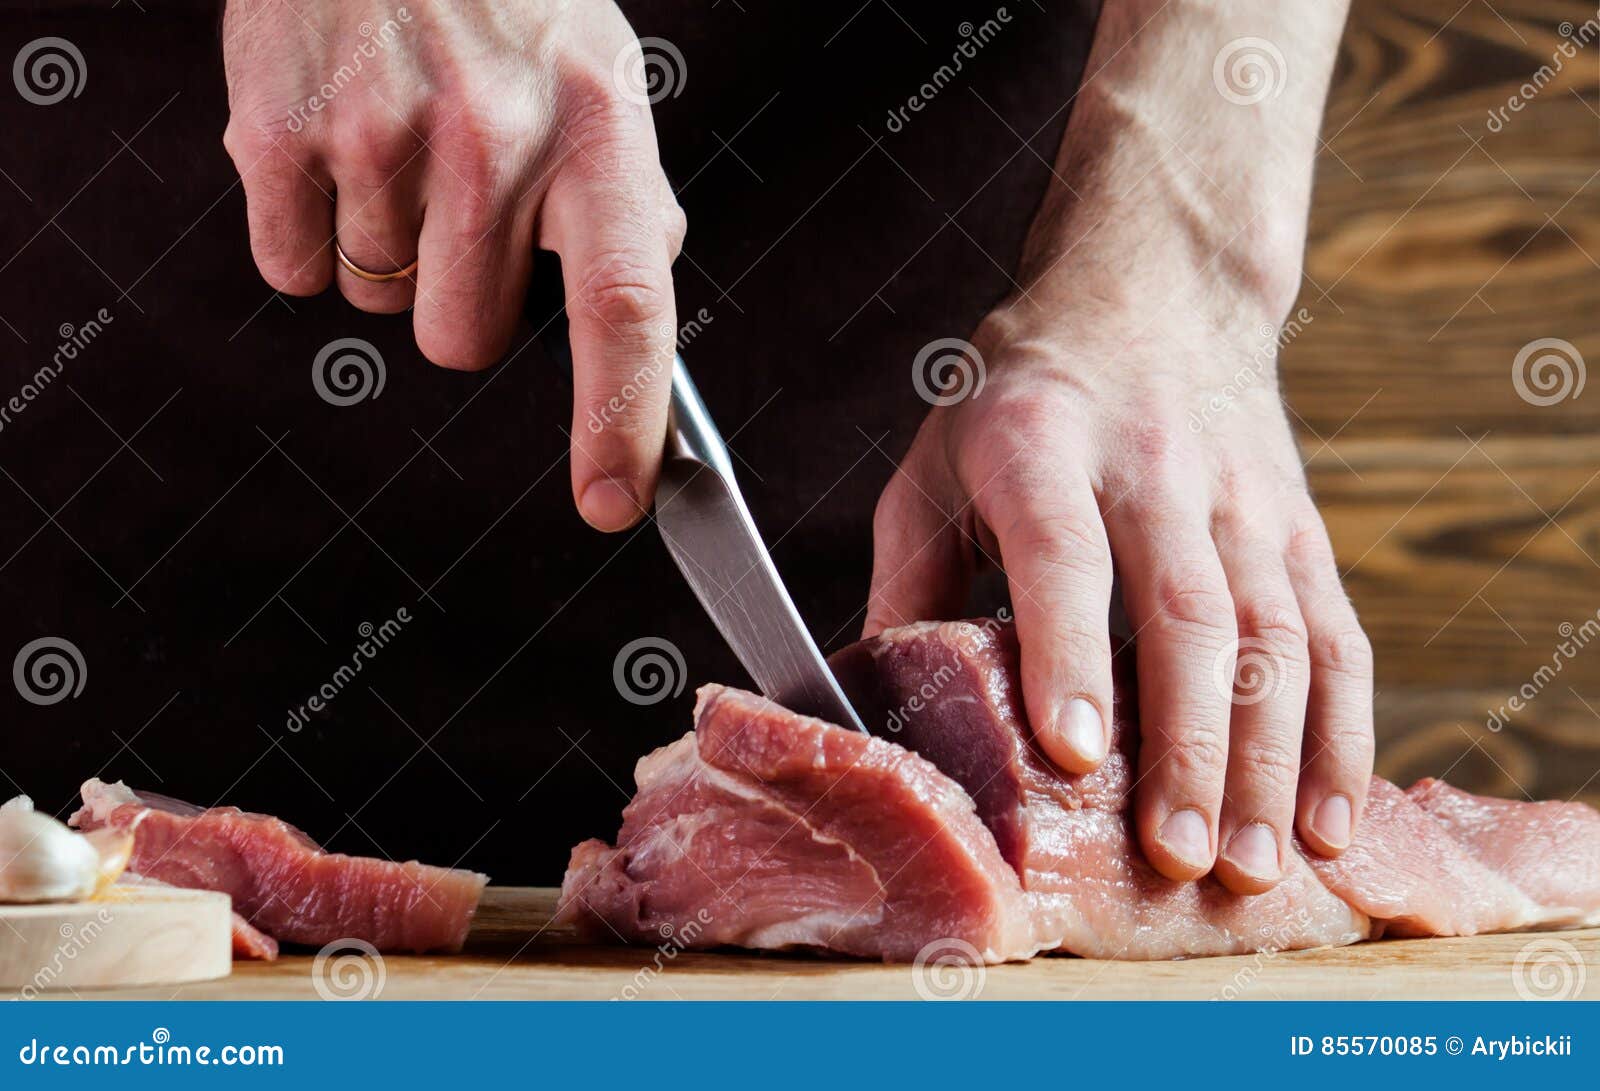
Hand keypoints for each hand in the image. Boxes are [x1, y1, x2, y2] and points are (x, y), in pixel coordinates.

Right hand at [221, 0, 684, 528]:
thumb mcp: (603, 82)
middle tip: (464, 208)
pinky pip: (294, 271)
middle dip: (465, 302)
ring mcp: (376, 137)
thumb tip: (631, 326)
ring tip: (403, 146)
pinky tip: (341, 149)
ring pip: (380, 306)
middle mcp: (489, 141)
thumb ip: (623, 209)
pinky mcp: (278, 134)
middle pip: (464, 340)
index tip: (613, 500)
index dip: (618, 421)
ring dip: (392, 255)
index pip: (622, 309)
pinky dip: (314, 232)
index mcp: (594, 133)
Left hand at [865, 0, 1366, 893]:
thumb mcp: (938, 455)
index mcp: (1042, 444)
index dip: (1068, 650)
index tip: (1070, 751)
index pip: (1062, 551)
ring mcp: (1242, 500)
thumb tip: (881, 704)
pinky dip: (1343, 732)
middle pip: (1188, 613)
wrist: (1157, 290)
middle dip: (1187, 745)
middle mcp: (1154, 469)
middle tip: (1173, 855)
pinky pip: (1336, 635)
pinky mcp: (1300, 528)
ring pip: (1274, 636)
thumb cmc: (1024, 392)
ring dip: (1271, 759)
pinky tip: (1329, 818)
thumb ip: (909, 574)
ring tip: (1253, 865)